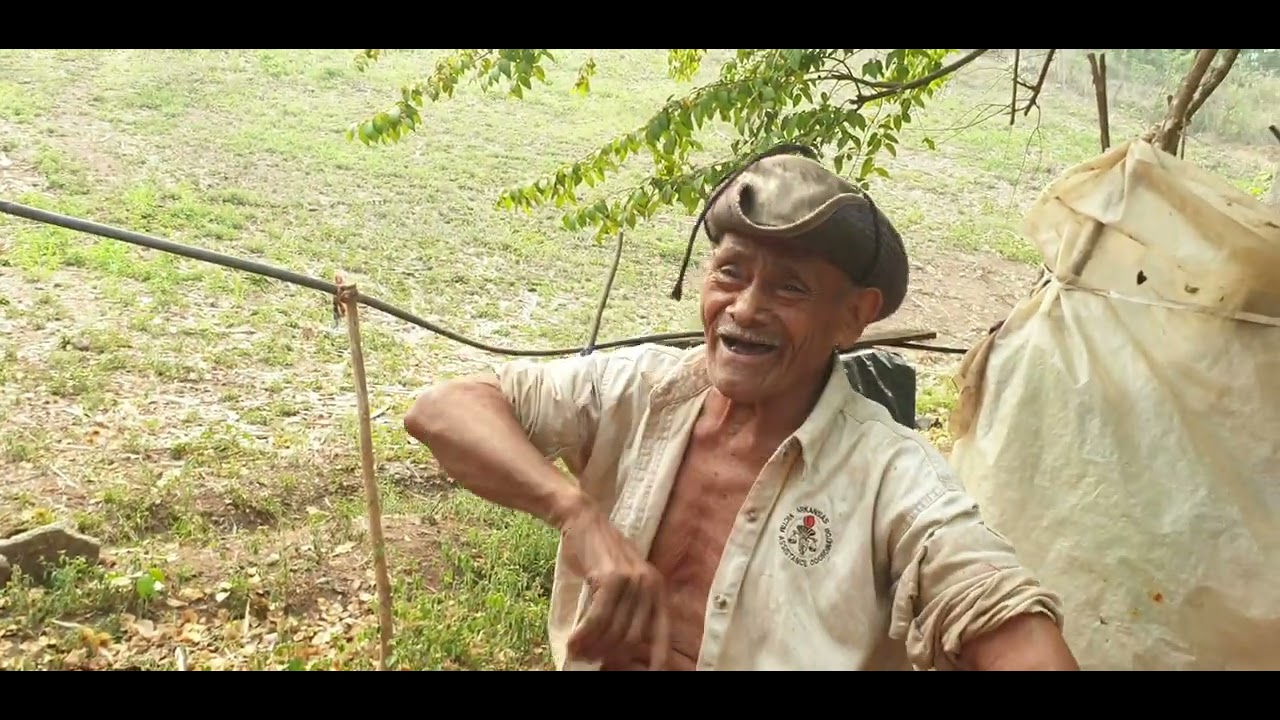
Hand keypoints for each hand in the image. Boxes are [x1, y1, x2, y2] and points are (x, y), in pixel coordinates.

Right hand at [558, 498, 669, 669]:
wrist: (584, 520)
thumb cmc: (598, 553)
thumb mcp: (621, 580)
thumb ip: (626, 609)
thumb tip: (614, 649)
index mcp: (657, 589)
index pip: (661, 632)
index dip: (657, 658)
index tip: (651, 675)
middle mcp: (650, 586)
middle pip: (632, 638)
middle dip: (610, 654)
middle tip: (589, 659)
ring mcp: (633, 581)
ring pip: (614, 631)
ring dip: (593, 647)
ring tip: (577, 652)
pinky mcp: (612, 578)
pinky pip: (598, 618)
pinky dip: (584, 635)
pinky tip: (572, 642)